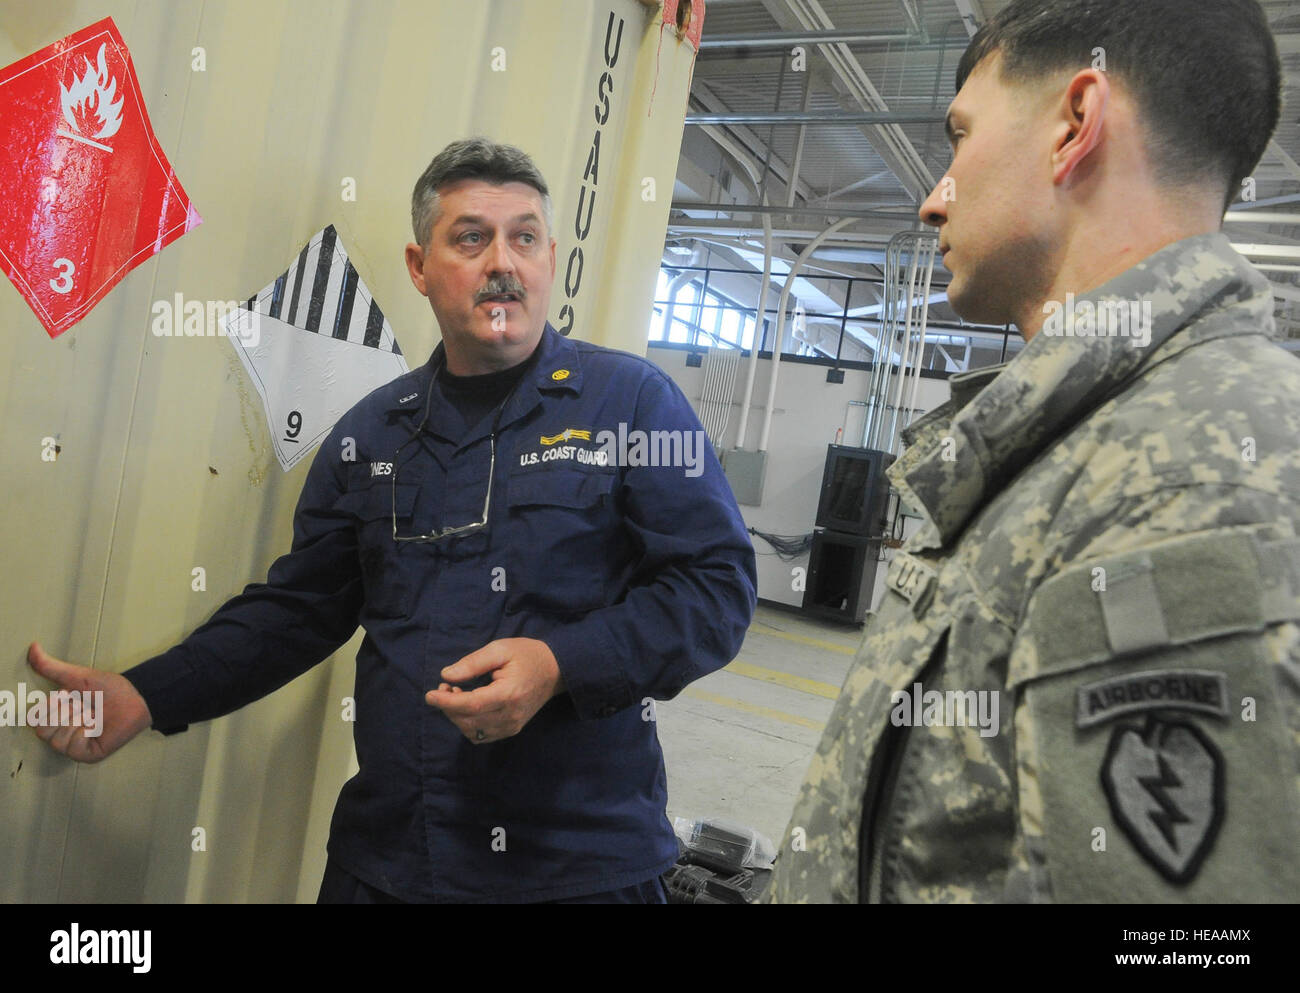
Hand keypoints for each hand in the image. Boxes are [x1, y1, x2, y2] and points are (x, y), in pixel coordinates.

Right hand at [26, 642, 152, 762]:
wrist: (137, 699)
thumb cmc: (110, 689)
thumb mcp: (77, 676)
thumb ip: (52, 667)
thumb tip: (33, 647)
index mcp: (58, 714)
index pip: (35, 717)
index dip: (51, 705)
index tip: (68, 696)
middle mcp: (63, 732)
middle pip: (42, 729)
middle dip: (64, 712)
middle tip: (84, 705)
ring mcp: (73, 745)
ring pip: (54, 738)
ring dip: (75, 720)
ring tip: (92, 715)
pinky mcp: (86, 755)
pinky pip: (70, 747)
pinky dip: (82, 732)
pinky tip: (95, 726)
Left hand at [426, 638, 564, 743]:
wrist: (555, 670)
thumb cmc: (527, 655)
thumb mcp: (500, 649)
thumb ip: (473, 663)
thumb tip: (446, 675)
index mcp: (509, 694)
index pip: (471, 705)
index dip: (446, 703)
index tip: (429, 695)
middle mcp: (511, 715)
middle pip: (469, 721)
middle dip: (448, 707)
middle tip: (444, 687)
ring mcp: (512, 726)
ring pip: (473, 732)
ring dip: (456, 717)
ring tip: (456, 695)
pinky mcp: (511, 729)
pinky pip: (481, 736)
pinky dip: (467, 725)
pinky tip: (467, 707)